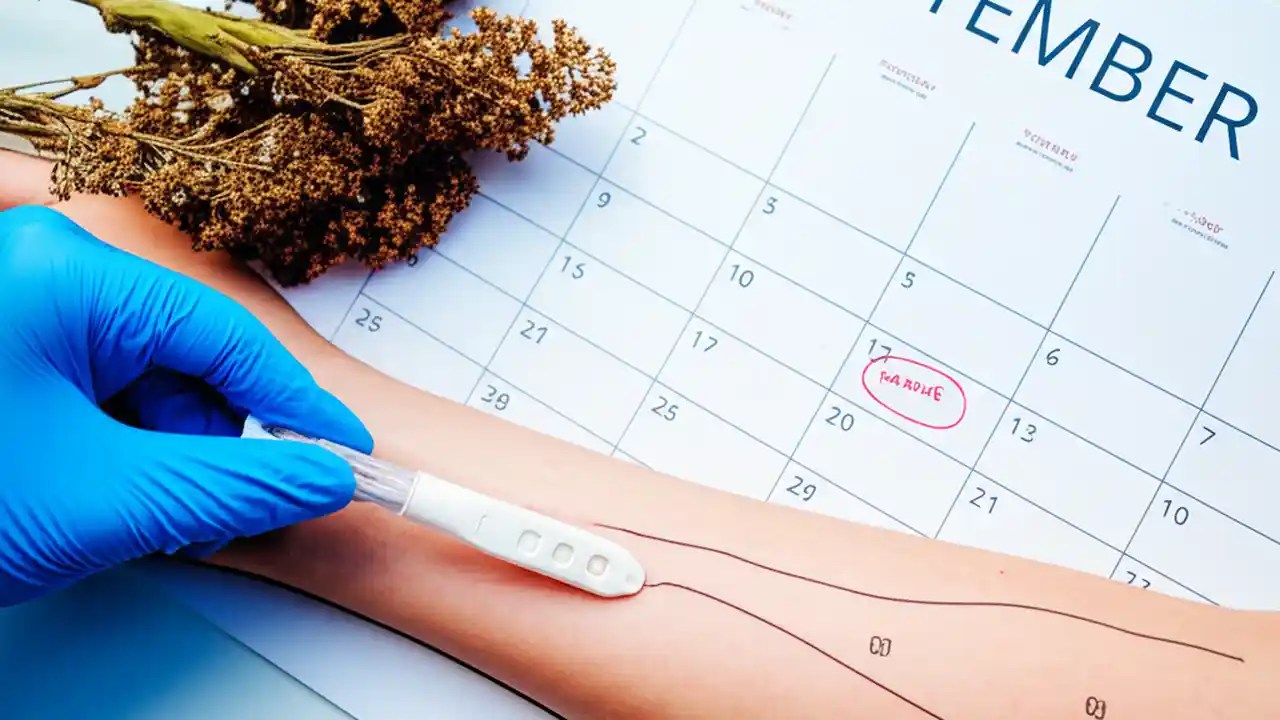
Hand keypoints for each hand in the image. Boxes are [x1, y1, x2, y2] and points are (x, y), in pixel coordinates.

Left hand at [0, 203, 372, 606]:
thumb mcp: (104, 499)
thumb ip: (235, 488)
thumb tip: (320, 479)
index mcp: (66, 275)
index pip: (226, 338)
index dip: (296, 407)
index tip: (343, 452)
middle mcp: (43, 269)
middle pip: (184, 357)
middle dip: (209, 441)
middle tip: (218, 511)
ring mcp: (21, 303)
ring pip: (143, 377)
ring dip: (162, 450)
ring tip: (134, 511)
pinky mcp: (9, 341)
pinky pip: (98, 385)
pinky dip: (120, 443)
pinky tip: (104, 489)